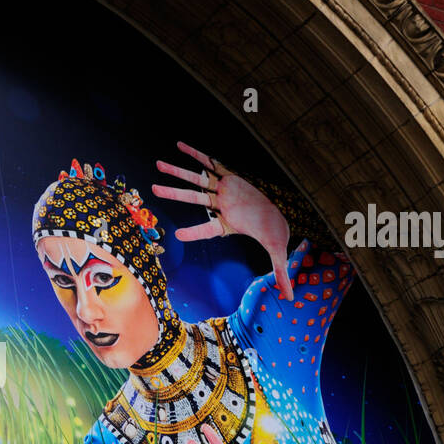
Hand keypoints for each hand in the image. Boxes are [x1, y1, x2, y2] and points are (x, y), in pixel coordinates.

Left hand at [152, 141, 293, 300]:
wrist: (274, 217)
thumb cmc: (272, 234)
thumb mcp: (278, 252)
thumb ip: (281, 272)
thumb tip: (290, 296)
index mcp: (227, 224)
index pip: (209, 229)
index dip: (195, 231)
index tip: (177, 235)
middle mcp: (220, 206)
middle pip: (195, 198)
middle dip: (175, 193)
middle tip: (153, 190)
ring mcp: (223, 190)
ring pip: (198, 179)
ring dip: (178, 172)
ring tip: (157, 165)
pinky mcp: (230, 177)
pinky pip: (211, 163)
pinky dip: (196, 155)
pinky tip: (179, 146)